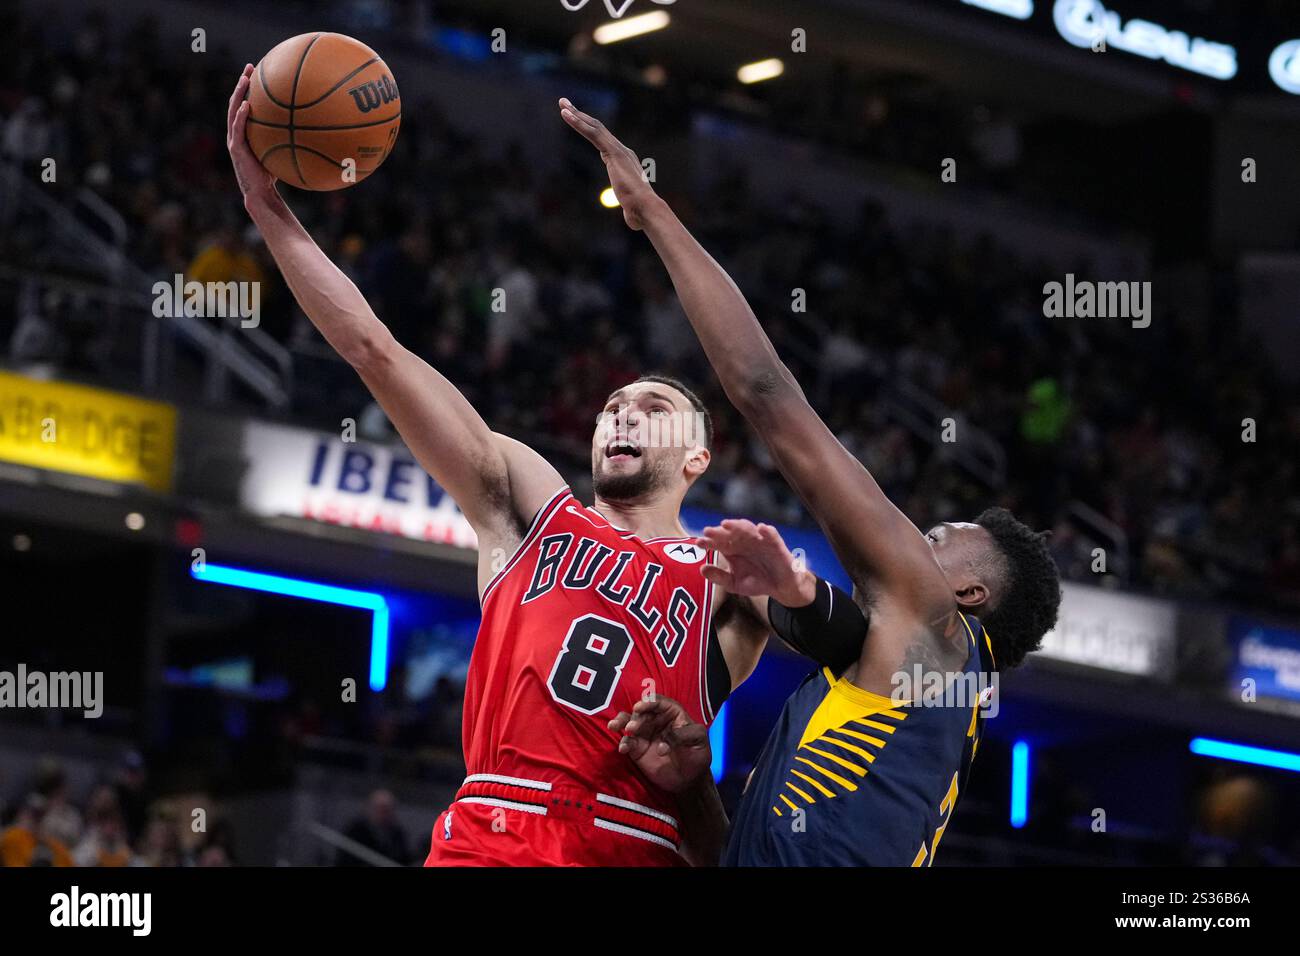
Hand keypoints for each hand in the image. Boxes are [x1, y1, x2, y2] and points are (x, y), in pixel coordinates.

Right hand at [226, 65, 277, 205]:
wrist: (260, 193)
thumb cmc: (273, 173)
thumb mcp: (281, 151)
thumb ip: (289, 138)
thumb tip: (313, 129)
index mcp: (245, 131)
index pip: (245, 104)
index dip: (249, 88)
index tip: (257, 71)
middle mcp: (237, 132)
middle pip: (236, 101)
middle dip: (242, 83)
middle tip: (249, 67)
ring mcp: (234, 139)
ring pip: (233, 111)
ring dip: (238, 93)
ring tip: (245, 79)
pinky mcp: (236, 149)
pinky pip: (238, 129)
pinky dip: (241, 116)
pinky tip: (247, 105)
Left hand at [559, 97, 661, 230]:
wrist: (646, 209)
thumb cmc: (640, 212)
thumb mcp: (630, 207)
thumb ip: (628, 209)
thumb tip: (633, 220)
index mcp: (624, 160)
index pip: (603, 140)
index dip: (589, 129)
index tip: (577, 120)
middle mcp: (622, 151)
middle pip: (597, 128)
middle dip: (580, 115)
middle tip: (564, 104)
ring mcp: (618, 150)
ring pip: (594, 127)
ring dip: (577, 114)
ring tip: (562, 104)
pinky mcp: (613, 152)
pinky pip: (593, 133)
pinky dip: (579, 123)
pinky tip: (566, 115)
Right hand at [609, 696, 710, 792]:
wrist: (689, 779)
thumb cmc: (696, 755)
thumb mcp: (699, 741)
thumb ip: (686, 734)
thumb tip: (668, 736)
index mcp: (673, 713)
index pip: (660, 702)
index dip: (650, 701)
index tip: (641, 705)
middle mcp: (657, 720)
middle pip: (642, 711)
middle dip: (636, 716)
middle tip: (633, 727)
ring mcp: (645, 733)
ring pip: (629, 721)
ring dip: (622, 722)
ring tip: (615, 726)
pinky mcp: (637, 748)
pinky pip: (627, 741)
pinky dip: (623, 743)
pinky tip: (623, 748)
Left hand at [698, 519, 816, 606]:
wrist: (780, 587)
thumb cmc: (756, 581)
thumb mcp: (734, 583)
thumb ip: (719, 577)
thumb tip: (702, 569)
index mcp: (732, 548)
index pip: (718, 542)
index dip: (708, 541)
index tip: (698, 543)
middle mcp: (744, 541)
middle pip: (730, 532)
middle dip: (719, 531)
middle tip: (707, 531)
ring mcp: (760, 541)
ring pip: (747, 529)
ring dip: (737, 525)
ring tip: (725, 524)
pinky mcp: (776, 545)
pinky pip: (772, 535)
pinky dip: (767, 531)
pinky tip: (760, 528)